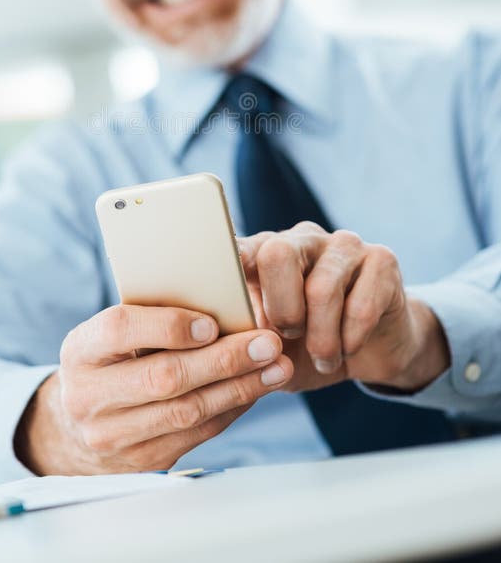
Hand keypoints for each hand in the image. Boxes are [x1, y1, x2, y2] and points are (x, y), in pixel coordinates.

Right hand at [14, 304, 292, 474]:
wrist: (75, 424)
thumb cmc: (108, 361)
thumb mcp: (114, 333)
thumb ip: (153, 316)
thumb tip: (221, 300)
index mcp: (81, 349)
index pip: (122, 329)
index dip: (169, 326)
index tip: (213, 323)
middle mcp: (88, 395)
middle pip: (164, 377)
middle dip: (224, 359)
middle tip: (267, 342)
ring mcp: (112, 435)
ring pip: (186, 411)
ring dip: (240, 388)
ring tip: (275, 367)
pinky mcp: (140, 462)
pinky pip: (196, 435)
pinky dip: (231, 409)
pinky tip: (254, 389)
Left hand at [238, 223, 449, 393]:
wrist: (374, 351)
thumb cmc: (310, 349)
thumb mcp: (272, 350)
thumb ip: (246, 339)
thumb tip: (222, 340)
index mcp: (267, 252)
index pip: (240, 245)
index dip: (226, 258)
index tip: (215, 278)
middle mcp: (303, 238)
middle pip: (278, 253)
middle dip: (281, 308)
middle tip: (289, 337)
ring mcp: (344, 244)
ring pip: (321, 288)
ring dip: (320, 339)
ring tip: (323, 358)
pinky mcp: (382, 260)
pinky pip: (360, 307)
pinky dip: (350, 340)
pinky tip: (349, 348)